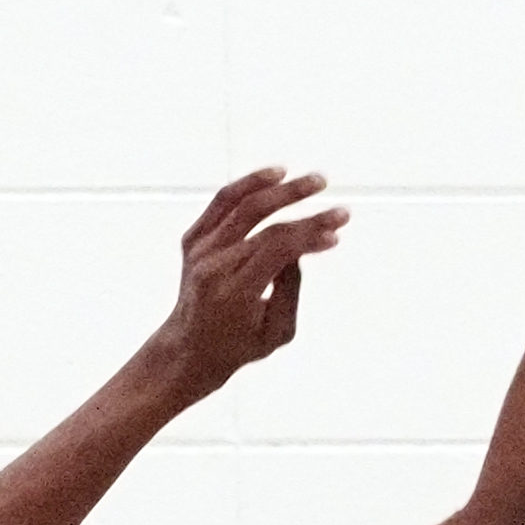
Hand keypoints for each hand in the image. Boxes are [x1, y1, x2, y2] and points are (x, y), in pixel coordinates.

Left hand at [149, 167, 346, 399]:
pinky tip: (275, 176)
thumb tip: (300, 249)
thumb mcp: (277, 333)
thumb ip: (291, 290)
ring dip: (280, 188)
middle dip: (303, 207)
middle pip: (263, 223)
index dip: (309, 234)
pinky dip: (248, 185)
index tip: (336, 231)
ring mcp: (199, 250)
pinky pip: (222, 203)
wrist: (189, 348)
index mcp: (234, 292)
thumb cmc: (238, 345)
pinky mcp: (193, 239)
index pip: (277, 249)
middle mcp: (212, 266)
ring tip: (312, 182)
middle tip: (333, 200)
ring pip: (241, 204)